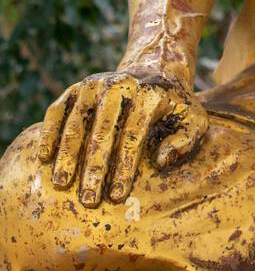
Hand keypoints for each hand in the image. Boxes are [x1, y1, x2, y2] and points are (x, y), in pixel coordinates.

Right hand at [37, 69, 207, 206]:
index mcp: (148, 95)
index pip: (133, 136)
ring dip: (67, 155)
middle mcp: (118, 86)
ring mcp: (93, 85)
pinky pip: (57, 111)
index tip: (116, 197)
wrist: (153, 69)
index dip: (124, 168)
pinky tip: (43, 160)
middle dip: (94, 169)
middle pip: (102, 132)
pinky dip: (48, 134)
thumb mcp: (194, 119)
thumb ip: (185, 141)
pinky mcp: (74, 89)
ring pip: (76, 122)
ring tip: (61, 185)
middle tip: (88, 201)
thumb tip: (160, 161)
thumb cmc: (173, 105)